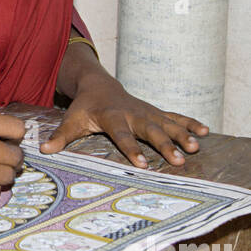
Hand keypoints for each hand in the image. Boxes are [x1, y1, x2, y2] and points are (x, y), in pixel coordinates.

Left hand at [38, 83, 208, 168]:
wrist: (98, 85)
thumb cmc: (84, 108)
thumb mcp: (71, 120)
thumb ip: (61, 136)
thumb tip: (44, 151)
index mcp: (112, 117)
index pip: (123, 135)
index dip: (132, 150)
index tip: (143, 165)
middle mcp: (133, 113)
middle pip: (150, 130)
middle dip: (165, 145)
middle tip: (178, 161)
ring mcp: (146, 111)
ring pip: (167, 123)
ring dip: (182, 134)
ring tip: (196, 148)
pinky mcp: (155, 112)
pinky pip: (175, 116)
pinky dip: (190, 123)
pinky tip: (206, 132)